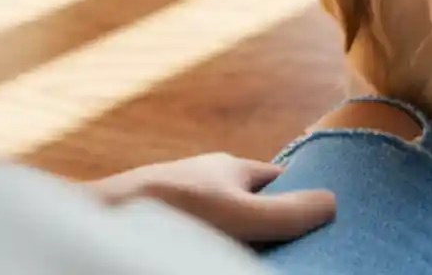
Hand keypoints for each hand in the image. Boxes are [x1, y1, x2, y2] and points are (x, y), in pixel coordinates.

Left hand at [89, 153, 335, 243]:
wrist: (97, 221)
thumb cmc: (172, 209)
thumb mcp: (241, 213)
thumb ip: (288, 212)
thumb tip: (334, 204)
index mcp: (231, 168)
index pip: (280, 182)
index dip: (302, 200)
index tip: (321, 225)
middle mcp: (207, 182)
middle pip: (253, 207)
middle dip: (271, 230)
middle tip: (292, 256)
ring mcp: (182, 204)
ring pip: (224, 227)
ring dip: (238, 246)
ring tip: (251, 263)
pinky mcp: (160, 226)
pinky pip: (196, 238)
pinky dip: (207, 251)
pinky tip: (210, 261)